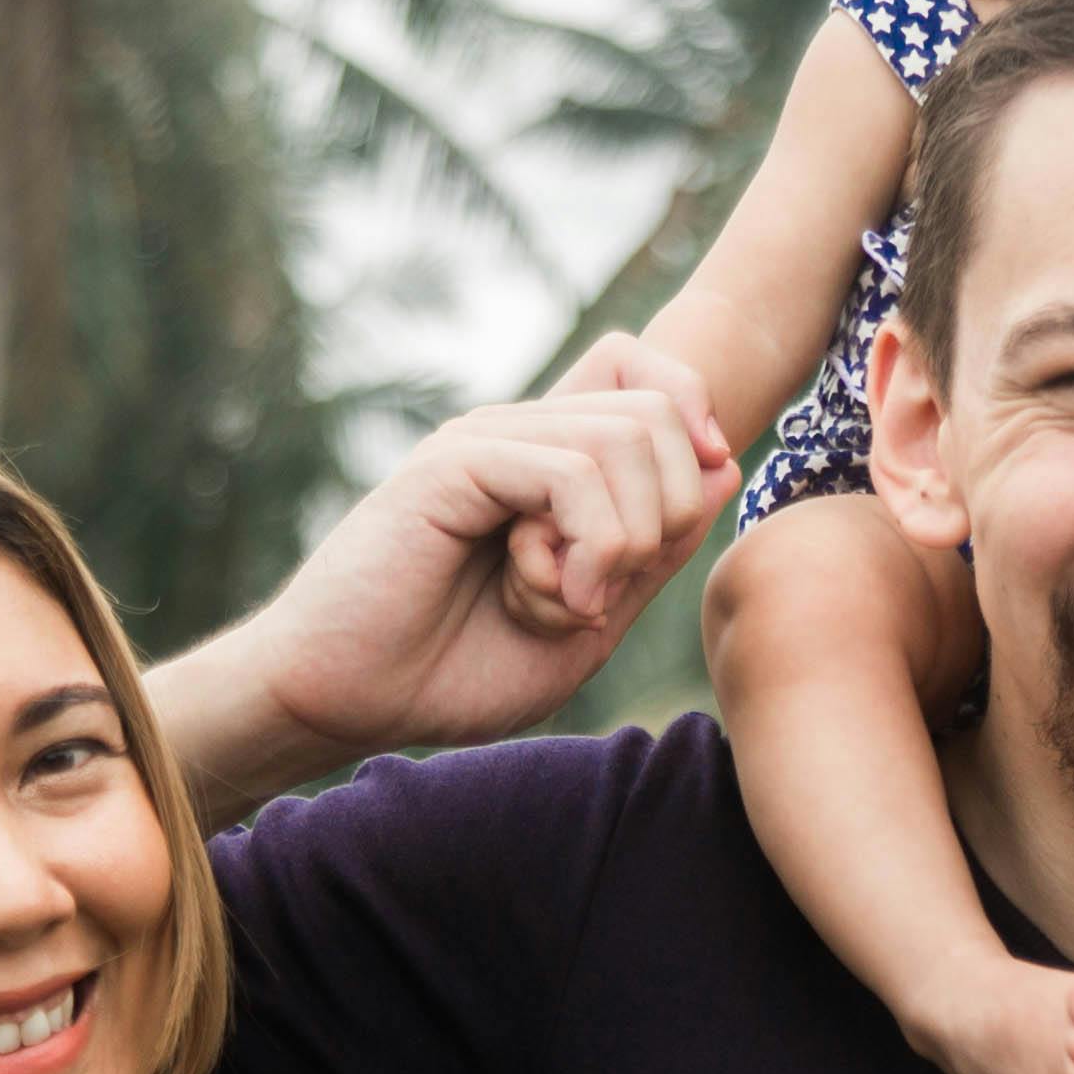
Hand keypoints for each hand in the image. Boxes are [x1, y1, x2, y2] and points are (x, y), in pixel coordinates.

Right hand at [155, 346, 732, 823]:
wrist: (348, 700)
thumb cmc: (453, 672)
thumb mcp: (590, 620)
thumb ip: (652, 550)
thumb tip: (725, 464)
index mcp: (551, 461)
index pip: (647, 374)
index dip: (696, 423)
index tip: (692, 511)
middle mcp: (520, 436)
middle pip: (657, 410)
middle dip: (669, 511)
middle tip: (611, 592)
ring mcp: (486, 443)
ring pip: (624, 439)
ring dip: (622, 541)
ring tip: (571, 607)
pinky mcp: (453, 466)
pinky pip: (568, 472)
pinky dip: (586, 545)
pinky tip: (553, 601)